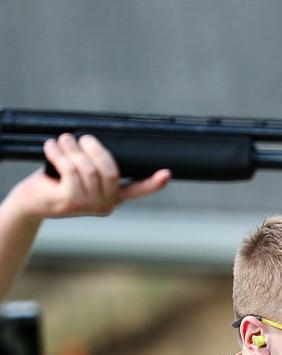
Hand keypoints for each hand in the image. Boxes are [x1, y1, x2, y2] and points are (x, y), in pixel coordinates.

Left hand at [8, 134, 169, 219]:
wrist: (32, 201)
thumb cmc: (56, 183)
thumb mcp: (81, 175)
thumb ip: (95, 165)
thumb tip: (96, 143)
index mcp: (114, 197)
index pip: (138, 190)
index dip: (153, 183)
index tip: (166, 173)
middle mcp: (106, 204)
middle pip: (110, 171)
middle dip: (95, 149)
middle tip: (82, 138)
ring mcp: (88, 206)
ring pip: (87, 169)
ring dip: (72, 149)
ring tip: (62, 141)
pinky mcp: (69, 202)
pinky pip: (70, 171)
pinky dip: (60, 154)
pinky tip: (52, 147)